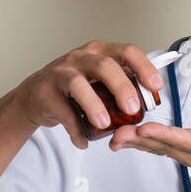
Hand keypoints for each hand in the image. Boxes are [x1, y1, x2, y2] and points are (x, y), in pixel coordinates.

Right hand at [12, 40, 163, 149]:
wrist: (35, 95)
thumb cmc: (73, 86)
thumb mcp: (99, 79)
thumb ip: (122, 84)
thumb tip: (150, 99)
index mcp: (99, 52)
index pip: (126, 51)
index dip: (143, 67)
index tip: (156, 86)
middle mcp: (80, 58)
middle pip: (104, 66)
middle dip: (122, 87)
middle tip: (133, 109)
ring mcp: (60, 73)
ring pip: (78, 84)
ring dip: (94, 105)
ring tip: (105, 124)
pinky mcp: (45, 93)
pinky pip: (62, 111)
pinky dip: (75, 128)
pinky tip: (83, 140)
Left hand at [110, 109, 190, 188]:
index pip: (186, 140)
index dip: (165, 135)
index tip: (146, 129)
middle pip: (164, 146)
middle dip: (139, 139)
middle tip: (118, 133)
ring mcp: (185, 156)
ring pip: (156, 148)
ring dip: (133, 143)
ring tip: (113, 137)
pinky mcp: (178, 152)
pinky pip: (155, 147)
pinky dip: (138, 143)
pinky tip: (123, 138)